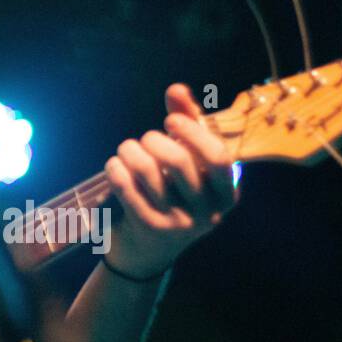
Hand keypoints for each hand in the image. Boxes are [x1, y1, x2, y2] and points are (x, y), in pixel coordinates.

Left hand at [102, 83, 239, 277]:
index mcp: (226, 195)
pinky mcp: (147, 228)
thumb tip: (177, 89)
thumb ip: (188, 124)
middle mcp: (207, 213)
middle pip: (178, 160)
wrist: (147, 252)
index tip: (171, 120)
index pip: (218, 157)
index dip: (192, 131)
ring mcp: (177, 223)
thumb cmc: (171, 195)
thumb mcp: (188, 162)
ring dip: (129, 150)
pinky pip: (125, 185)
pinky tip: (115, 165)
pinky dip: (115, 167)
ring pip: (147, 170)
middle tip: (145, 140)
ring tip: (127, 150)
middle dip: (153, 139)